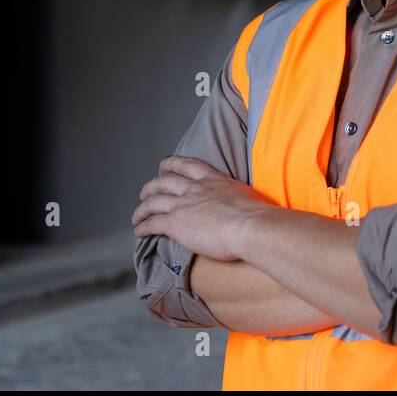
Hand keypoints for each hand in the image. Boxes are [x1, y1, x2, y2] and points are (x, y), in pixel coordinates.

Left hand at [131, 155, 275, 260]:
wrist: (252, 226)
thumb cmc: (259, 216)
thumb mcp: (248, 197)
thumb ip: (238, 198)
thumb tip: (246, 207)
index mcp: (213, 180)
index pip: (188, 165)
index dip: (172, 164)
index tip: (164, 165)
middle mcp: (195, 189)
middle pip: (165, 182)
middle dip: (152, 186)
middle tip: (145, 192)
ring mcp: (184, 205)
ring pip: (153, 202)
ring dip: (142, 208)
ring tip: (137, 215)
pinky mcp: (176, 223)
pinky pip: (153, 223)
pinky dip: (142, 226)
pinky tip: (139, 231)